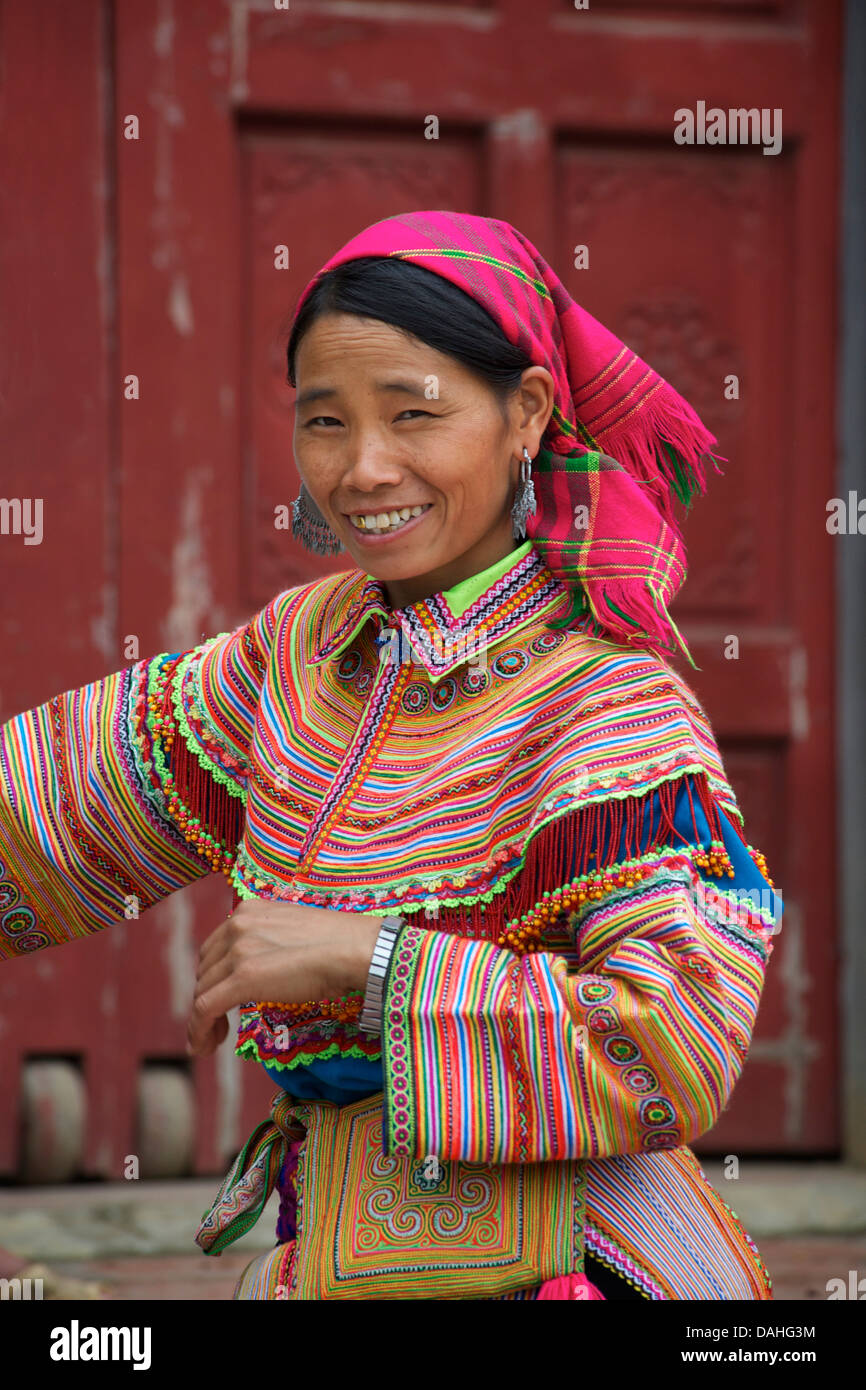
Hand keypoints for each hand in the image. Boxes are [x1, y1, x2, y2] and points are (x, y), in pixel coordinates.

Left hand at [186, 899, 382, 1056]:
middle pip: (205, 971)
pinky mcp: (242, 979)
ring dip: (202, 1020)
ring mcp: (238, 951)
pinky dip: (198, 1031)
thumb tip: (268, 967)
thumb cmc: (340, 944)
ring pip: (202, 991)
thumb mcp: (295, 933)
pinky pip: (204, 1009)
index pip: (214, 948)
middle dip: (207, 998)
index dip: (213, 977)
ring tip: (214, 1041)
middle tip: (219, 1025)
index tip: (221, 998)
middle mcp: (237, 925)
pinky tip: (202, 1048)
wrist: (355, 949)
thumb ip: (272, 942)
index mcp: (249, 910)